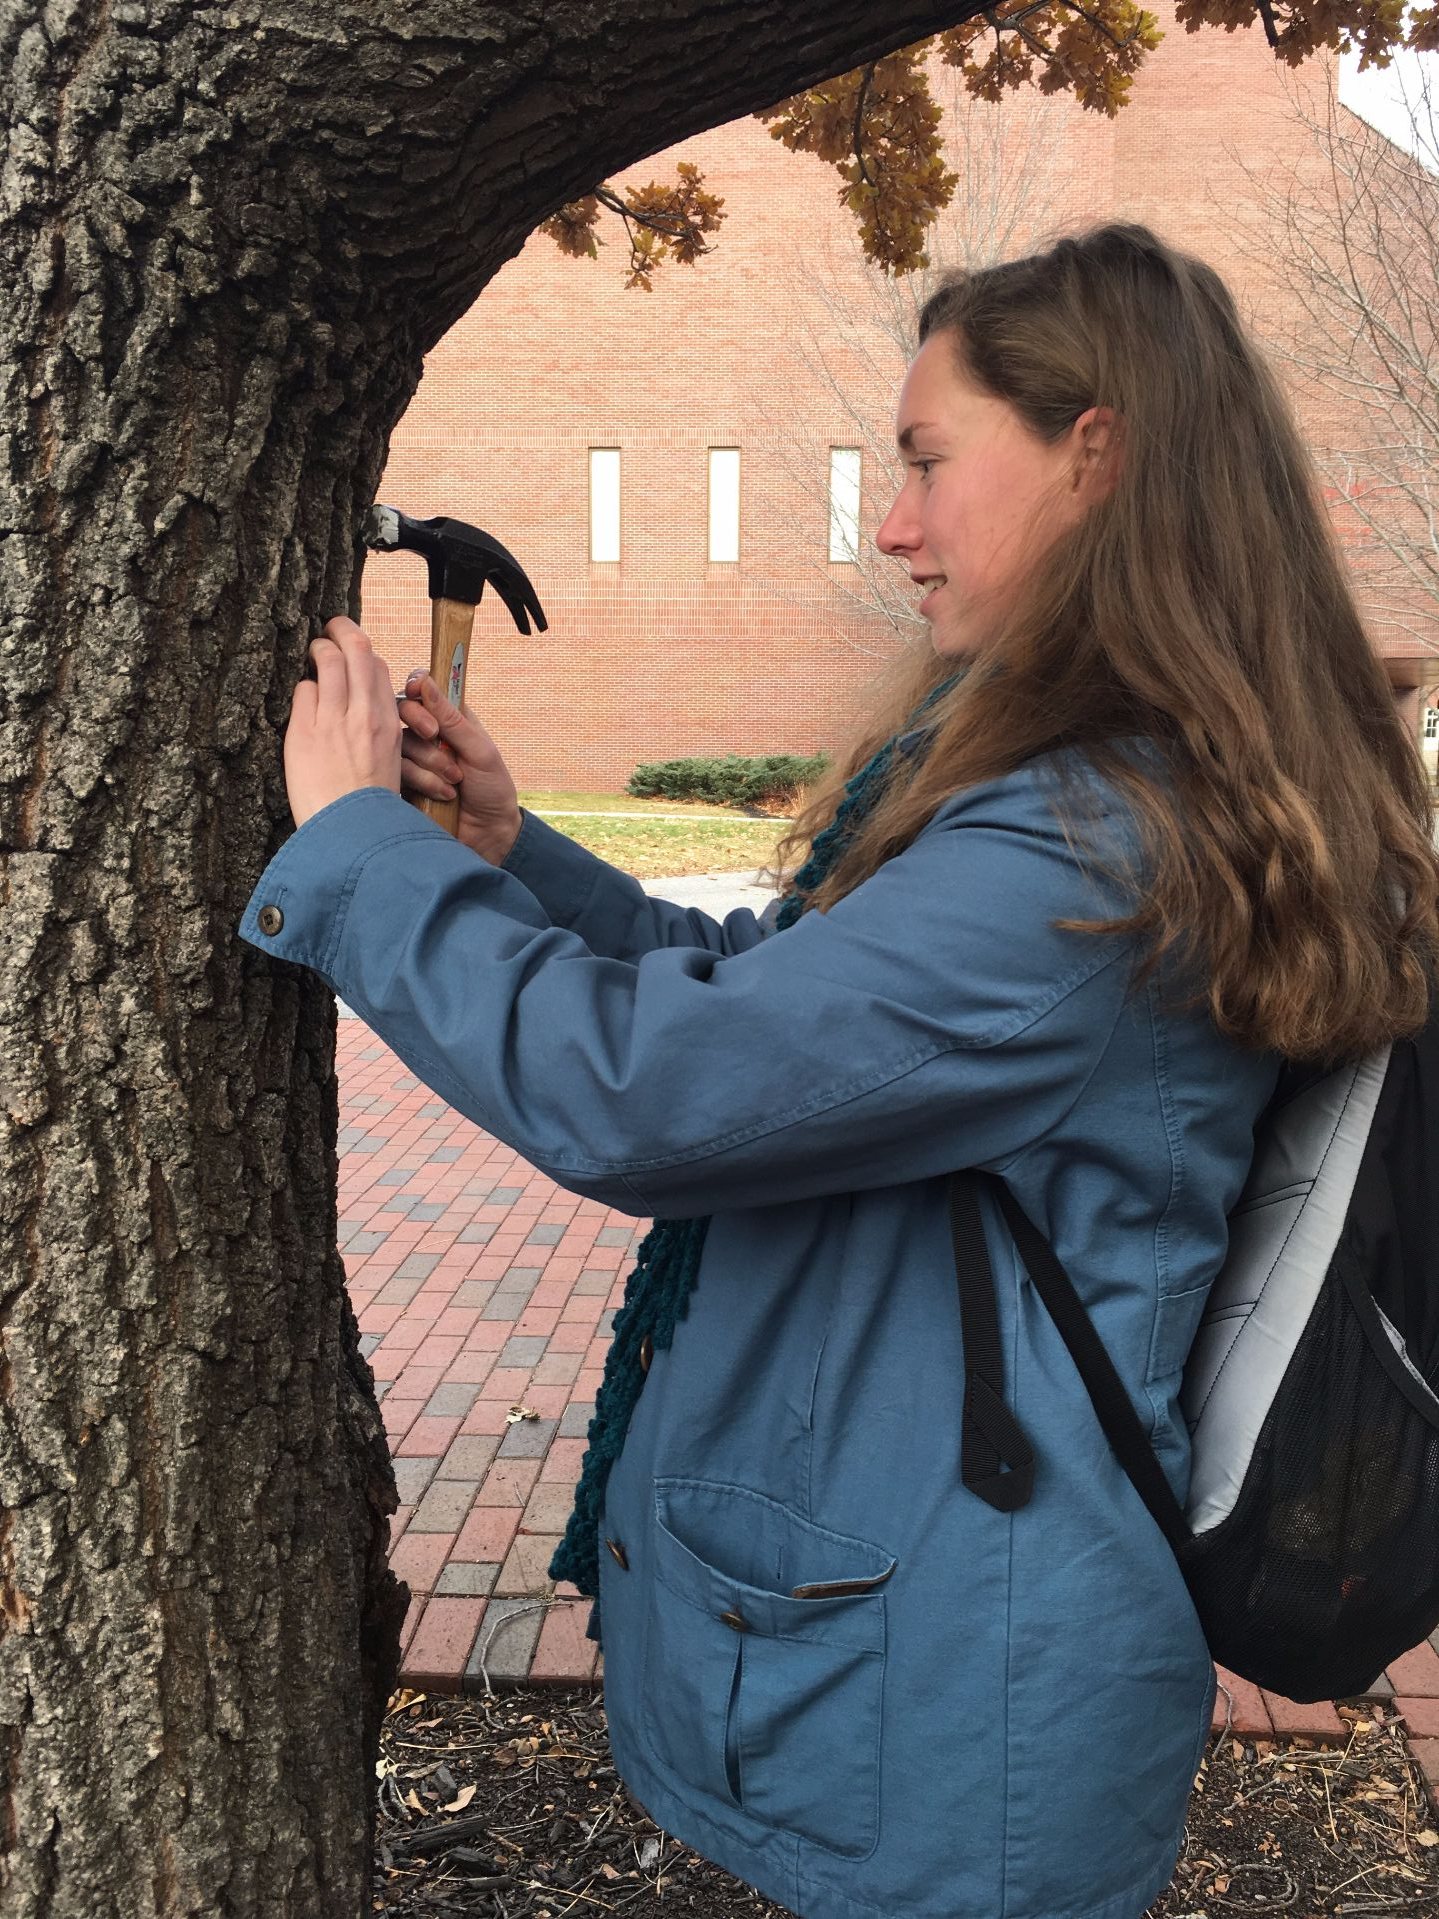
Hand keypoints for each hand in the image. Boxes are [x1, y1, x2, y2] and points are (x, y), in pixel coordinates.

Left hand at [284, 618, 401, 827]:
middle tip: (330, 626)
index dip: (364, 655)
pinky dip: (302, 689)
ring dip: (317, 649)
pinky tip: (301, 697)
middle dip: (342, 629)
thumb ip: (378, 733)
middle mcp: (365, 715)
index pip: (380, 669)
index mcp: (388, 724)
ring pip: (329, 660)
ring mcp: (335, 720)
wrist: (353, 836)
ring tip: (311, 650)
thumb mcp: (388, 766)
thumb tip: (363, 713)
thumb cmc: (369, 809)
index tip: (352, 652)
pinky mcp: (306, 731)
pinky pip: (304, 690)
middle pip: (358, 650)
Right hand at [397, 669, 522, 862]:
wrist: (489, 835)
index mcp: (448, 719)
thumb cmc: (492, 789)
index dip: (414, 688)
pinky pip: (395, 773)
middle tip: (436, 736)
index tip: (416, 692)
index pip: (420, 691)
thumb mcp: (479, 751)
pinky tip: (443, 796)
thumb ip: (452, 718)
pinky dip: (421, 783)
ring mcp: (410, 761)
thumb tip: (425, 681)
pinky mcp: (401, 785)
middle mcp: (425, 736)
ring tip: (454, 782)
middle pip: (400, 713)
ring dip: (428, 763)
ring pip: (398, 746)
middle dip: (420, 726)